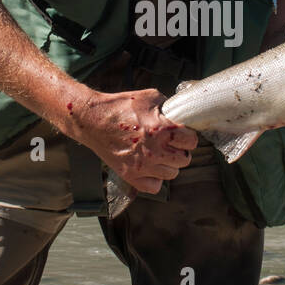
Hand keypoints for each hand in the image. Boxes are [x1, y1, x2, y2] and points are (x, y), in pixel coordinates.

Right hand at [71, 89, 197, 194]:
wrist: (92, 120)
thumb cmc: (119, 107)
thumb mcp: (149, 97)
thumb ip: (168, 106)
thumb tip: (180, 113)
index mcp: (162, 130)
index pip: (192, 142)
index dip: (188, 136)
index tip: (182, 134)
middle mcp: (155, 152)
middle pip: (185, 159)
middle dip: (180, 150)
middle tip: (171, 143)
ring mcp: (143, 166)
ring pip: (172, 174)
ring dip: (169, 164)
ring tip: (159, 154)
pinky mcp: (130, 176)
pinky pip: (155, 186)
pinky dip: (155, 178)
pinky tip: (150, 166)